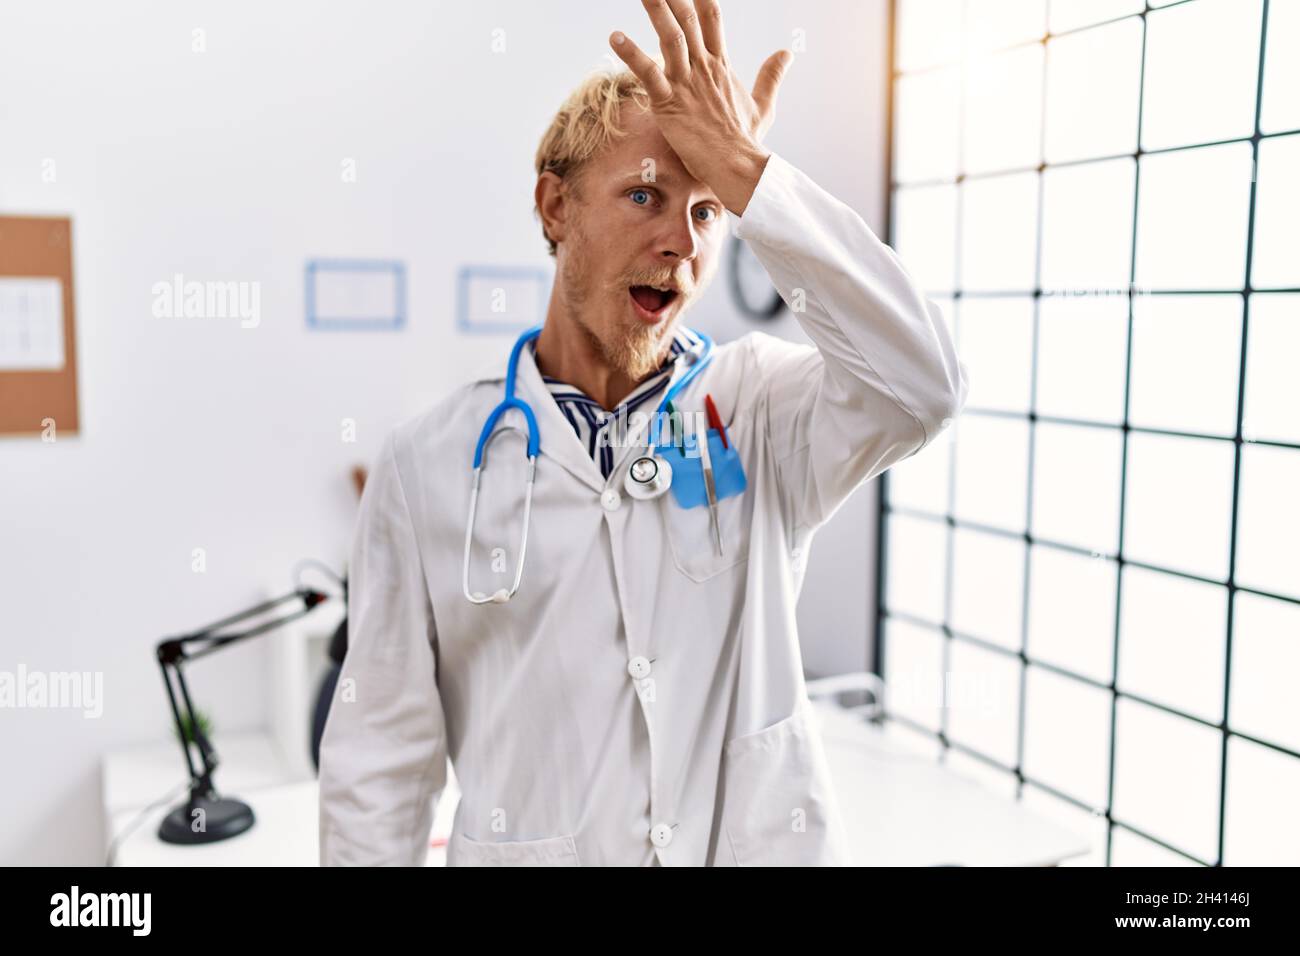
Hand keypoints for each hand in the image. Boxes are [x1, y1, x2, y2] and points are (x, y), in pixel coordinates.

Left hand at [610, 0, 791, 215]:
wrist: (737, 166)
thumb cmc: (746, 141)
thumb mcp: (763, 104)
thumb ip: (772, 76)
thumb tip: (787, 52)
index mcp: (721, 66)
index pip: (711, 19)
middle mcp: (704, 68)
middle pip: (688, 20)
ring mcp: (687, 84)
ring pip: (671, 37)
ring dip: (656, 11)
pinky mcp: (670, 103)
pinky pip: (648, 73)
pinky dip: (631, 54)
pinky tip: (616, 36)